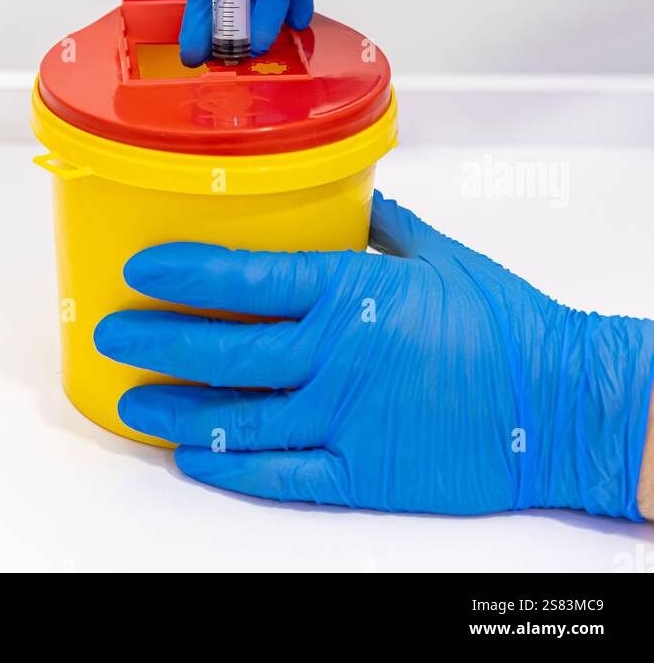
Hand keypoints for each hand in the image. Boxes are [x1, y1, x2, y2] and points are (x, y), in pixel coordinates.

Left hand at [94, 191, 652, 517]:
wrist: (561, 403)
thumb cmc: (506, 322)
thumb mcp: (440, 253)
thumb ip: (381, 225)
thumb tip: (345, 200)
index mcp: (352, 290)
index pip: (245, 276)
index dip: (183, 272)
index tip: (140, 268)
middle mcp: (335, 353)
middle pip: (223, 348)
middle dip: (156, 339)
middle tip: (112, 332)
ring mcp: (343, 417)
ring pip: (236, 416)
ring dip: (175, 408)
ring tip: (130, 399)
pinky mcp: (361, 471)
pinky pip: (278, 475)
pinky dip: (227, 468)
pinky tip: (190, 458)